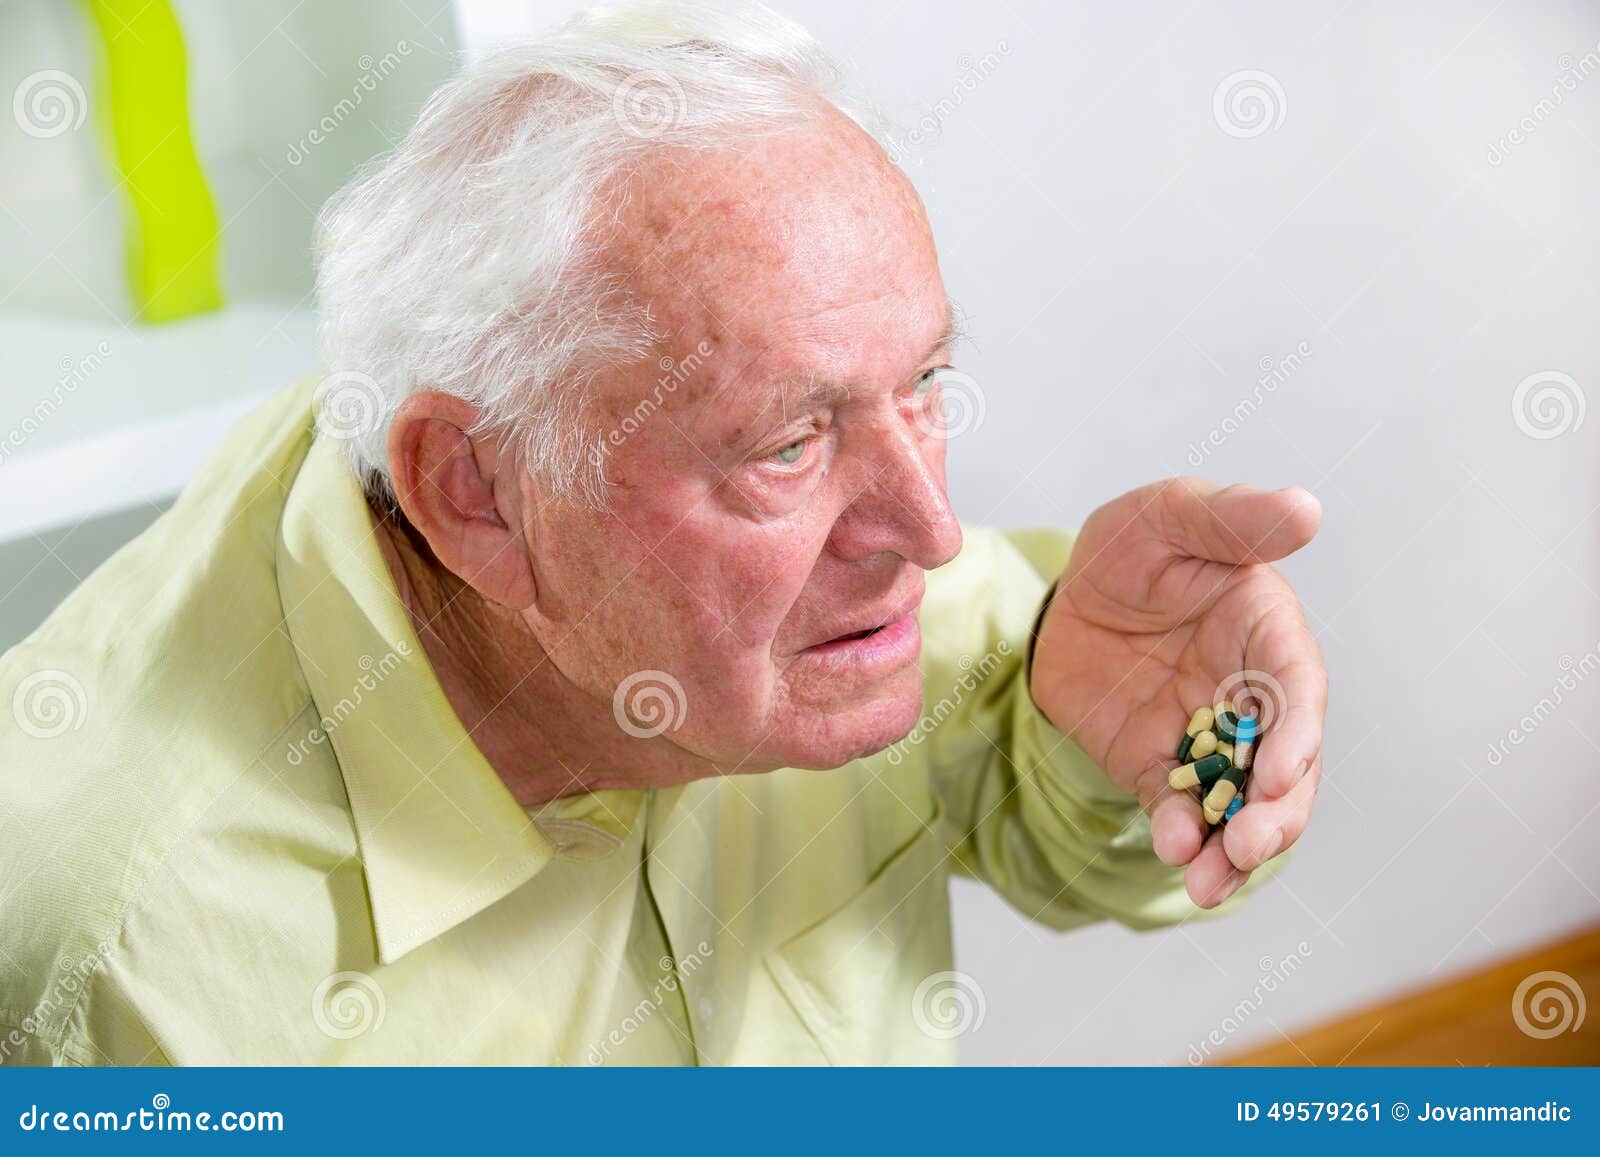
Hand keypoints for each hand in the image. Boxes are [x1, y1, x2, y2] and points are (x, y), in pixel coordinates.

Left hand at [1029, 478, 1326, 907]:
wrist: (1063, 600)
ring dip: (1236, 848)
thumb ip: (1231, 519)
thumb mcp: (1167, 516)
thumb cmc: (1129, 548)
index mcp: (1268, 632)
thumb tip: (1306, 508)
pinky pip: (1182, 809)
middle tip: (1249, 847)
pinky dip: (1184, 834)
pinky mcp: (1165, 767)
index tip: (1281, 771)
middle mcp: (1251, 694)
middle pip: (1284, 765)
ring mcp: (1211, 737)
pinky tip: (1174, 849)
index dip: (1297, 733)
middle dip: (1275, 814)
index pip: (1297, 689)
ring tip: (1212, 882)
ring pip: (1241, 802)